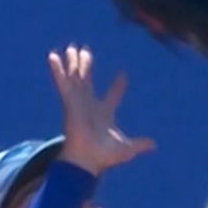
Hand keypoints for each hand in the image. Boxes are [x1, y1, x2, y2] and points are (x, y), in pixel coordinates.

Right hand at [47, 44, 155, 176]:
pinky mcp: (69, 102)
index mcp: (104, 114)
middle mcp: (90, 106)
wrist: (86, 160)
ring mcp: (78, 102)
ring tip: (71, 47)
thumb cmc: (104, 157)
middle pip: (88, 81)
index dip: (118, 87)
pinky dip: (58, 70)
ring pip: (76, 77)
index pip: (113, 96)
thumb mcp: (127, 149)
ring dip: (74, 62)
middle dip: (86, 66)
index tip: (123, 76)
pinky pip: (62, 82)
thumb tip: (154, 145)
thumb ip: (140, 145)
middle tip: (85, 51)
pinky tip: (53, 56)